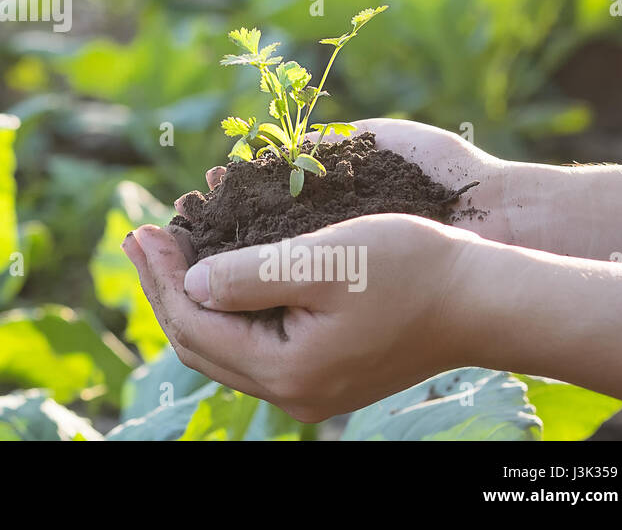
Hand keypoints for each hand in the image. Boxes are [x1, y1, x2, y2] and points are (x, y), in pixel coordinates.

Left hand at [123, 214, 480, 421]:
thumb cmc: (409, 268)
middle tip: (141, 235)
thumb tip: (190, 284)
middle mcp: (292, 392)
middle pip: (200, 342)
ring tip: (168, 247)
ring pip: (223, 344)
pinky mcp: (325, 371)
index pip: (194, 325)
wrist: (482, 298)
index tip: (140, 228)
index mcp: (287, 370)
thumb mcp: (322, 259)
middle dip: (164, 286)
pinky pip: (252, 342)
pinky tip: (216, 269)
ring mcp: (310, 388)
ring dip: (191, 295)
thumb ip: (249, 274)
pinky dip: (225, 305)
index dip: (160, 276)